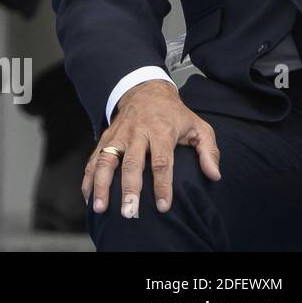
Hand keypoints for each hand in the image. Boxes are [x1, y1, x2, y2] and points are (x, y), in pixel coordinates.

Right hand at [82, 80, 220, 217]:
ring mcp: (118, 135)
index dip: (162, 185)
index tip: (163, 206)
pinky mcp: (106, 137)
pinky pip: (94, 158)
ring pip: (106, 160)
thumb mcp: (198, 127)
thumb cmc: (174, 114)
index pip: (162, 162)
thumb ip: (209, 151)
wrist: (145, 90)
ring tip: (99, 207)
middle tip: (129, 212)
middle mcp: (137, 133)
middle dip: (129, 189)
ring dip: (101, 185)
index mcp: (160, 131)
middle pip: (131, 164)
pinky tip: (87, 195)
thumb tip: (214, 175)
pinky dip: (88, 177)